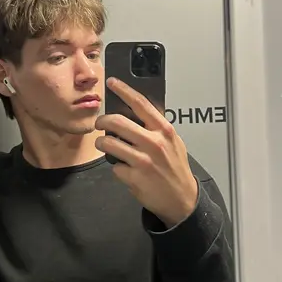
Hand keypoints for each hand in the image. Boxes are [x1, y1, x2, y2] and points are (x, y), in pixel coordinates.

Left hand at [95, 78, 197, 226]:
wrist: (182, 199)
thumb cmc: (176, 168)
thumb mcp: (173, 142)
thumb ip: (156, 128)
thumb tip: (134, 114)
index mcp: (164, 131)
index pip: (140, 104)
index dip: (124, 90)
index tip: (111, 82)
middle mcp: (154, 143)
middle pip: (117, 122)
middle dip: (102, 120)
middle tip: (99, 123)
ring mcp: (143, 160)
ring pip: (109, 143)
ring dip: (101, 143)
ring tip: (104, 145)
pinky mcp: (133, 177)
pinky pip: (114, 166)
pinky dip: (116, 166)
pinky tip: (124, 169)